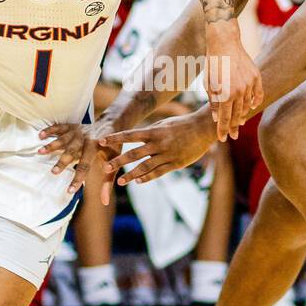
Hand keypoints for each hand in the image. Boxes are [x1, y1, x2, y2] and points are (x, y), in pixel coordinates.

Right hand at [38, 118, 121, 203]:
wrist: (113, 121)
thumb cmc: (112, 146)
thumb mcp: (114, 162)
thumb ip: (108, 182)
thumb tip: (104, 203)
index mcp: (96, 148)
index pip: (86, 165)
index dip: (78, 178)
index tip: (69, 191)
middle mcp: (86, 138)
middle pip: (72, 150)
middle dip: (63, 161)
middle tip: (53, 172)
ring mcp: (78, 130)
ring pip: (64, 138)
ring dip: (52, 145)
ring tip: (40, 152)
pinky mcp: (72, 125)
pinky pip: (60, 127)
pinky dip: (50, 130)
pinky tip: (41, 136)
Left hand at [100, 108, 217, 186]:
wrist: (203, 129)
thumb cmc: (182, 124)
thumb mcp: (164, 124)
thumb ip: (150, 132)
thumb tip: (135, 136)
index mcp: (154, 131)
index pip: (130, 135)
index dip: (115, 138)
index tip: (102, 141)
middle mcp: (159, 143)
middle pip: (135, 153)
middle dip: (119, 161)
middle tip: (105, 167)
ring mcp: (167, 154)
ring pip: (145, 166)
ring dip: (131, 174)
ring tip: (119, 181)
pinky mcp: (176, 163)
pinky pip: (159, 172)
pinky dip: (147, 177)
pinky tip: (138, 182)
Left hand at [204, 21, 262, 140]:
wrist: (225, 42)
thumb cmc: (213, 63)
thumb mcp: (208, 84)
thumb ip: (213, 102)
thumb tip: (216, 118)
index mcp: (225, 95)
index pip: (224, 119)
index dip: (223, 130)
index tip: (222, 139)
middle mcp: (239, 92)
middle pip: (237, 115)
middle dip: (234, 127)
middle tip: (233, 136)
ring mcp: (249, 85)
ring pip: (248, 105)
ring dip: (243, 114)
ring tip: (240, 121)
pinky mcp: (256, 77)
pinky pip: (258, 94)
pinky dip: (256, 101)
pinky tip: (253, 107)